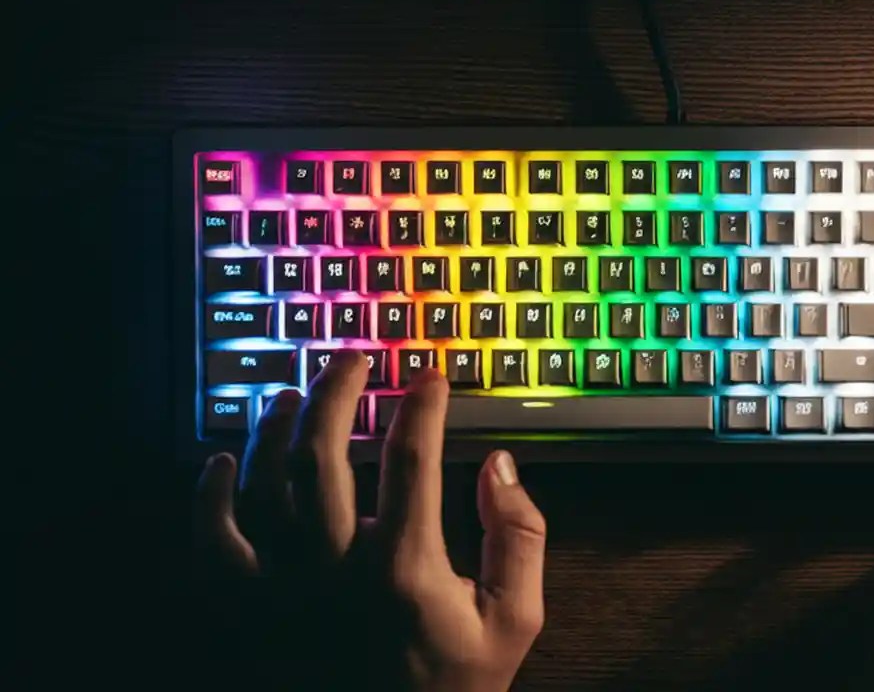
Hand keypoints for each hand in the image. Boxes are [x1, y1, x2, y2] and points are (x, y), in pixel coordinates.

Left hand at [193, 351, 545, 691]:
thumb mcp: (513, 620)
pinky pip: (212, 545)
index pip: (412, 456)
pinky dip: (208, 499)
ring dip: (275, 427)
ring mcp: (282, 590)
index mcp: (405, 568)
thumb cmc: (453, 688)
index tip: (430, 376)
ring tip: (292, 394)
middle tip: (353, 360)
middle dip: (338, 391)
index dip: (422, 404)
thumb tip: (502, 466)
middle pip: (324, 452)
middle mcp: (334, 570)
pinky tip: (220, 462)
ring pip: (265, 485)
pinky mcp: (247, 613)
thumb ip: (520, 538)